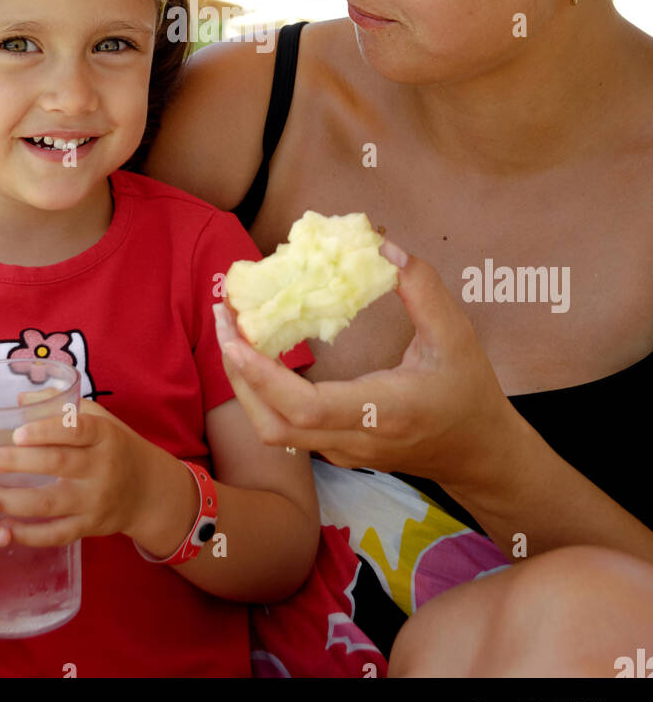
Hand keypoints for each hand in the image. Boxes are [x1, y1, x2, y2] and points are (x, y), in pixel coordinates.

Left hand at [0, 400, 159, 546]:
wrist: (149, 490)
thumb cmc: (114, 447)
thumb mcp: (99, 419)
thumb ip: (60, 407)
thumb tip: (19, 400)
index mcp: (104, 435)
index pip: (76, 430)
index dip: (46, 431)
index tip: (16, 433)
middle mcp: (102, 467)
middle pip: (58, 464)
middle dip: (18, 463)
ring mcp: (96, 500)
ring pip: (51, 504)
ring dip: (13, 501)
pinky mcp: (90, 527)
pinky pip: (56, 534)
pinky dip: (29, 534)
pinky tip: (4, 527)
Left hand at [214, 241, 521, 496]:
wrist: (480, 455)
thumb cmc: (470, 393)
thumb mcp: (457, 334)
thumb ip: (423, 288)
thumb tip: (383, 246)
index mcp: (383, 411)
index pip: (306, 409)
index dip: (262, 377)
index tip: (235, 336)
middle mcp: (355, 438)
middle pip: (273, 425)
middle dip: (237, 373)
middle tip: (221, 317)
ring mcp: (343, 451)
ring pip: (273, 431)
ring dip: (244, 383)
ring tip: (232, 330)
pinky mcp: (338, 449)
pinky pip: (287, 427)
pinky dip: (263, 390)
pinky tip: (260, 352)